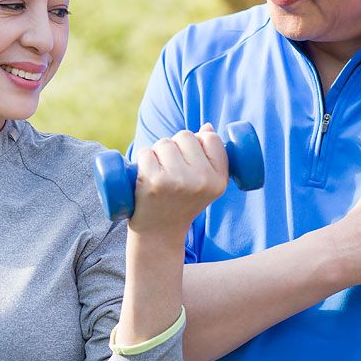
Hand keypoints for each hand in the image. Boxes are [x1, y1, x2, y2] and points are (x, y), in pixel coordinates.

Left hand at [130, 123, 227, 239]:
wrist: (158, 233)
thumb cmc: (180, 203)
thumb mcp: (204, 185)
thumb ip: (210, 157)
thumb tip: (206, 126)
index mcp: (219, 180)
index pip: (211, 138)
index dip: (197, 143)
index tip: (190, 160)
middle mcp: (202, 180)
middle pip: (185, 136)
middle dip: (175, 147)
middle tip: (171, 172)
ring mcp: (178, 181)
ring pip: (164, 142)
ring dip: (157, 153)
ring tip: (159, 175)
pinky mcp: (154, 182)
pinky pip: (145, 152)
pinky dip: (141, 160)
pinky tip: (144, 178)